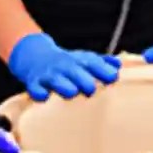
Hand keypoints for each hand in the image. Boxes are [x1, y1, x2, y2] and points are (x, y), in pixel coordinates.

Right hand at [6, 33, 120, 101]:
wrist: (34, 55)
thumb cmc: (66, 63)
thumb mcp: (84, 59)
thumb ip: (102, 63)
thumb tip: (118, 65)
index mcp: (79, 61)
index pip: (93, 63)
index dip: (103, 70)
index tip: (112, 78)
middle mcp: (64, 66)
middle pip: (75, 71)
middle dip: (84, 81)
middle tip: (90, 90)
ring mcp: (49, 74)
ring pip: (57, 80)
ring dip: (64, 86)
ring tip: (70, 92)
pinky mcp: (34, 82)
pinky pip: (36, 88)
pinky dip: (39, 92)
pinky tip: (44, 96)